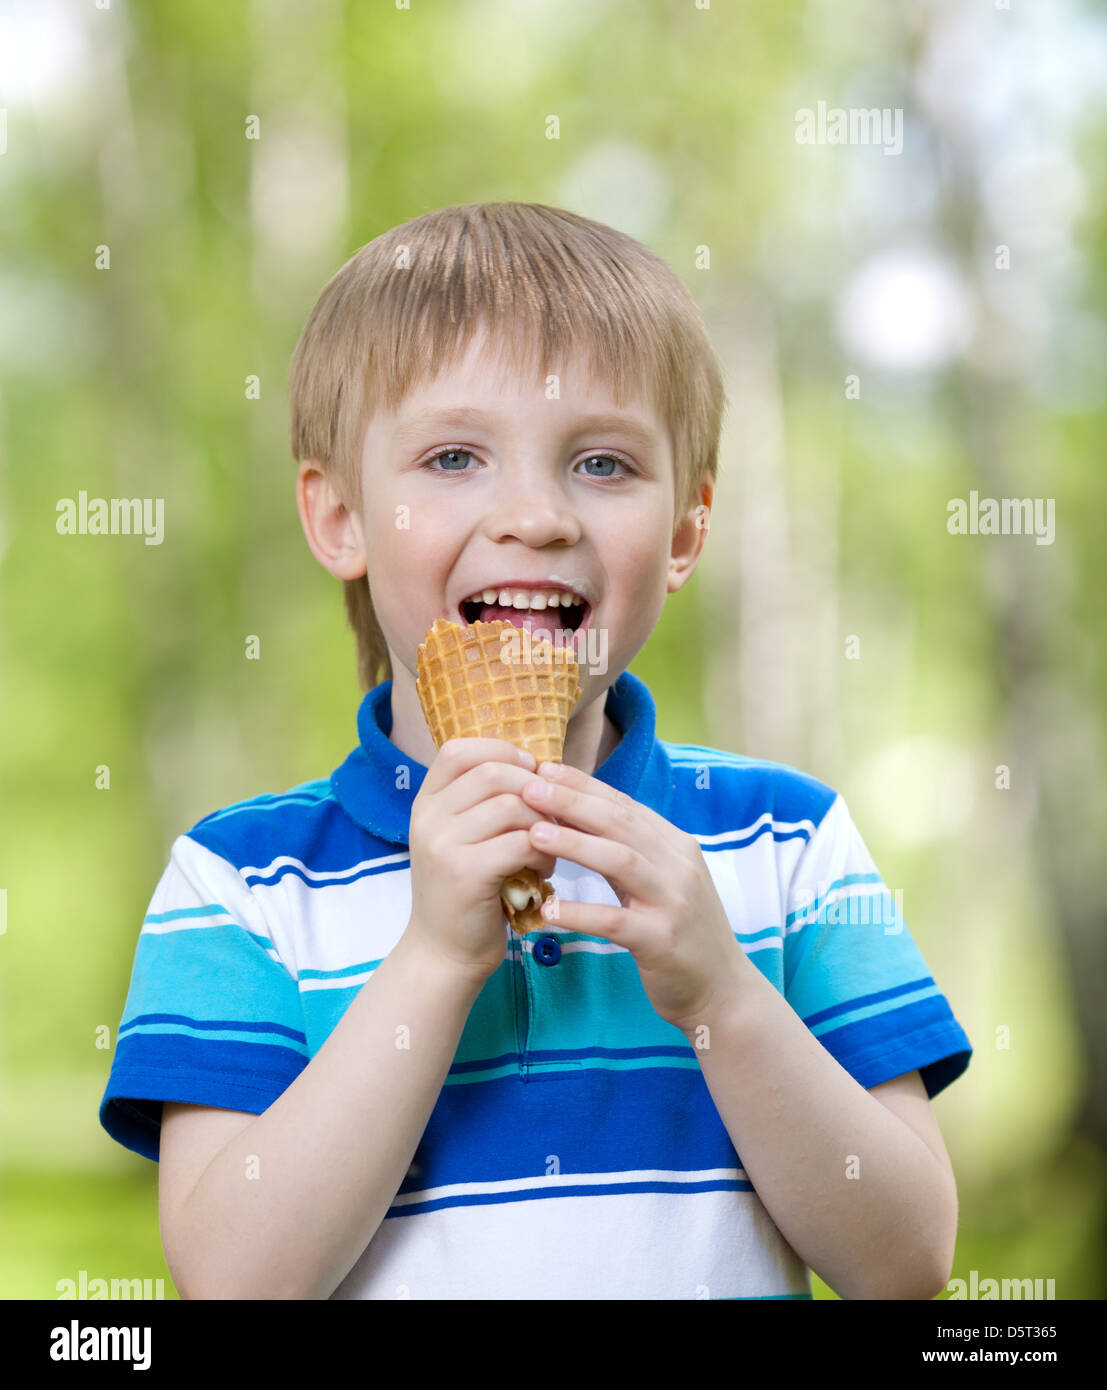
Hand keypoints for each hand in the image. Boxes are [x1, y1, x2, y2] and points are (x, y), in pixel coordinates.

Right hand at [406, 739, 557, 981]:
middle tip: (552, 818)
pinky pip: (521, 842)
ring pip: (512, 805)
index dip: (502, 751)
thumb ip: (482, 802)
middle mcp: (427, 817)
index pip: (459, 750)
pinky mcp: (466, 873)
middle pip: (493, 772)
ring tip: (549, 848)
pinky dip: (544, 852)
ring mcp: (442, 844)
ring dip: (544, 824)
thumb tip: (536, 767)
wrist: (444, 952)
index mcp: (426, 802)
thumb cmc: (467, 891)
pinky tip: (545, 869)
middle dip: (534, 790)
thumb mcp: (461, 838)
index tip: (530, 773)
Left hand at [520, 761, 747, 1033]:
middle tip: (530, 787)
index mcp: (675, 845)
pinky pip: (616, 921)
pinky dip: (581, 913)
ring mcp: (674, 902)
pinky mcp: (663, 940)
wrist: (723, 990)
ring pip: (621, 861)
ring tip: (533, 834)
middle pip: (621, 823)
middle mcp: (678, 865)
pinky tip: (549, 910)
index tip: (543, 768)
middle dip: (573, 802)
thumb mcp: (659, 882)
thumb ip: (625, 852)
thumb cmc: (680, 932)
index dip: (584, 785)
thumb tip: (573, 819)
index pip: (624, 805)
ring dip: (575, 844)